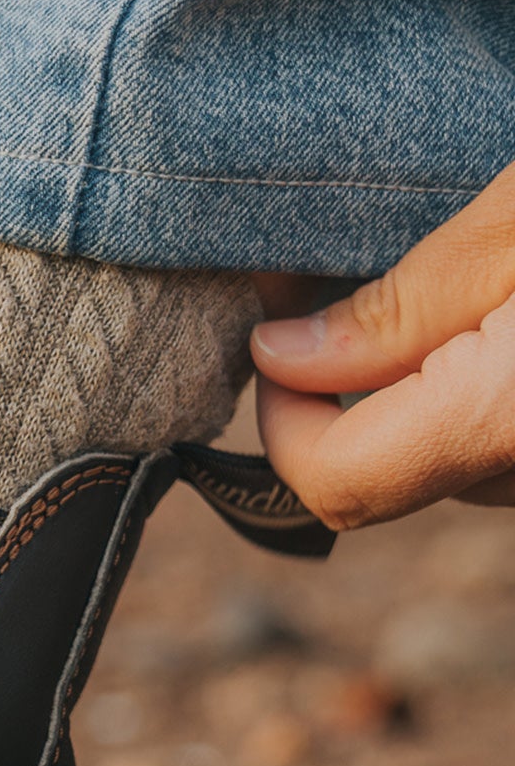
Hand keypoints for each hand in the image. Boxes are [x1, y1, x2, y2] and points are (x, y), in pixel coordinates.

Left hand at [252, 159, 514, 528]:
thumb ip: (409, 301)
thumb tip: (281, 355)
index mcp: (509, 414)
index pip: (337, 481)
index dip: (281, 416)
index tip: (275, 329)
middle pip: (401, 468)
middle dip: (354, 390)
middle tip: (338, 285)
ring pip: (463, 456)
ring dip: (427, 389)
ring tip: (443, 284)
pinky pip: (511, 439)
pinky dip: (485, 387)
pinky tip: (497, 306)